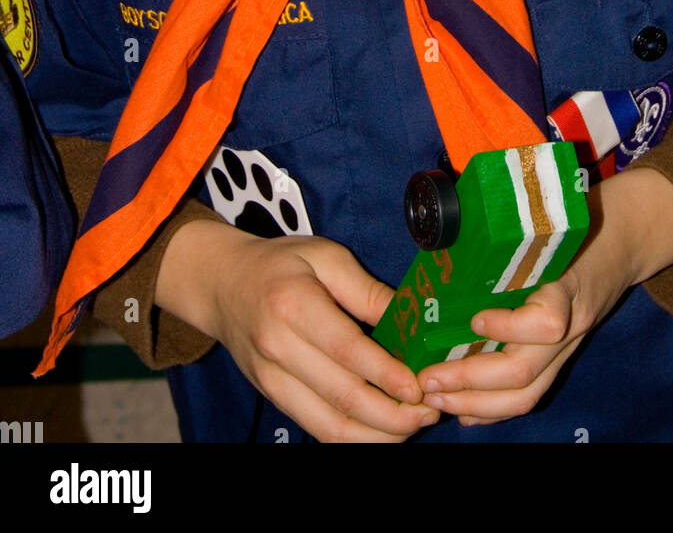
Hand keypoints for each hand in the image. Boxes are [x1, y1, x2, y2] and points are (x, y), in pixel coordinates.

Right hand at [156, 221, 440, 441]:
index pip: (346, 350)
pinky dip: (353, 437)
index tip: (419, 388)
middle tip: (429, 412)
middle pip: (341, 396)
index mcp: (293, 304)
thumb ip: (366, 290)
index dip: (385, 374)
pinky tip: (381, 429)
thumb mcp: (325, 256)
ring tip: (412, 424)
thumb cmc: (280, 264)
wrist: (222, 284)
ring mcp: (272, 379)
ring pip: (328, 425)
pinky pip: (316, 428)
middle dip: (391, 414)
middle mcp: (278, 348)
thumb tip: (411, 318)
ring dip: (376, 434)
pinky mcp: (273, 396)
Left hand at [416, 165, 672, 425]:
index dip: (508, 328)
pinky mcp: (561, 357)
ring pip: (527, 393)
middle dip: (470, 380)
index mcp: (565, 286)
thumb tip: (451, 238)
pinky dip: (493, 408)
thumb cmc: (577, 225)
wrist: (623, 240)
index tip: (474, 318)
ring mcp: (568, 345)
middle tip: (428, 379)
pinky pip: (530, 393)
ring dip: (476, 403)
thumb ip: (512, 235)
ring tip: (436, 397)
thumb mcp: (550, 223)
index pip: (547, 323)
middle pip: (525, 371)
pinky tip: (462, 410)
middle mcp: (570, 324)